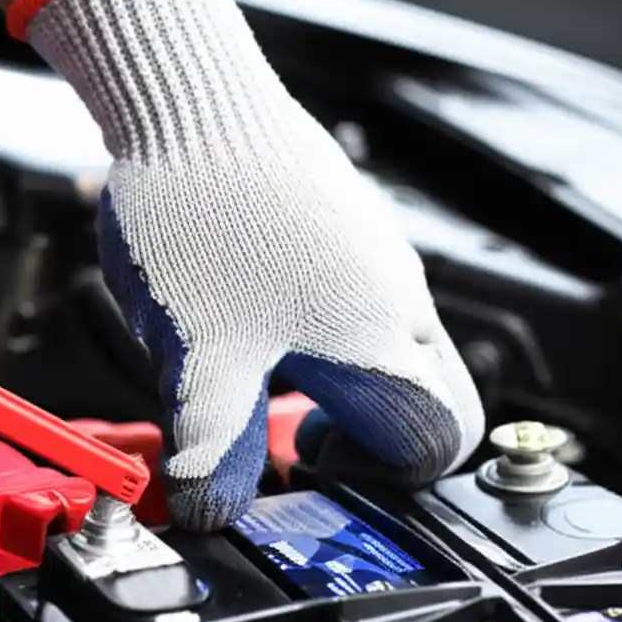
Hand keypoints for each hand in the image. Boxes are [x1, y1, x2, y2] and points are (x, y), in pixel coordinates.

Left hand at [15, 0, 484, 530]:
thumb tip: (216, 513)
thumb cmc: (199, 224)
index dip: (375, 476)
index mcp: (377, 343)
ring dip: (329, 375)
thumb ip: (213, 447)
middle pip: (425, 395)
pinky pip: (350, 296)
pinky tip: (239, 307)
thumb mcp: (197, 360)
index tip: (303, 460)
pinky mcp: (342, 225)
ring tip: (244, 359)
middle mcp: (393, 297)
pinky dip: (311, 326)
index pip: (435, 444)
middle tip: (286, 427)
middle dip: (366, 430)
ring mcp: (373, 255)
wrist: (186, 108)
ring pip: (382, 344)